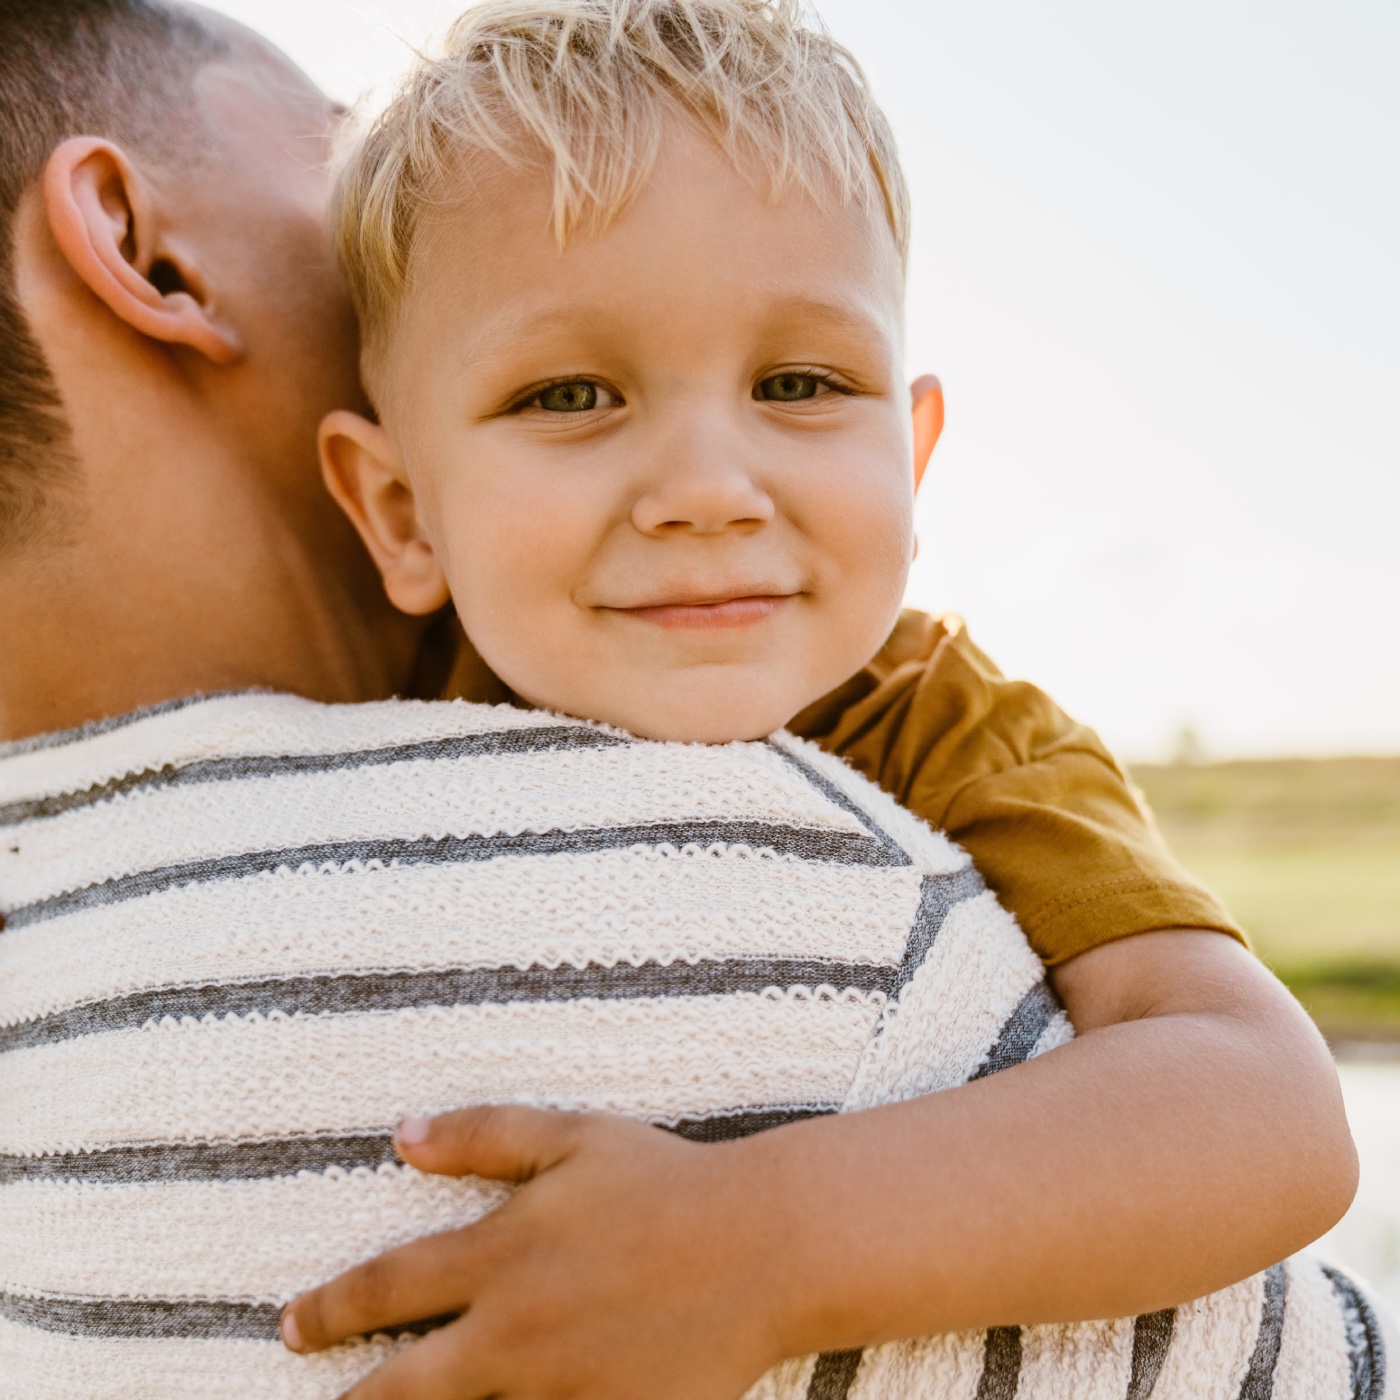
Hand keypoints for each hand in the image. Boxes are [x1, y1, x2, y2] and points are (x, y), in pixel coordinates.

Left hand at [280, 1105, 787, 1399]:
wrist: (761, 1247)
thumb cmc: (665, 1181)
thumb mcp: (572, 1136)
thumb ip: (483, 1133)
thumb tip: (401, 1134)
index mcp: (500, 1256)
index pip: (386, 1290)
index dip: (329, 1311)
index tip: (292, 1326)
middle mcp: (514, 1335)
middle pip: (402, 1389)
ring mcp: (558, 1391)